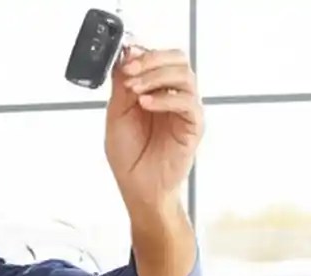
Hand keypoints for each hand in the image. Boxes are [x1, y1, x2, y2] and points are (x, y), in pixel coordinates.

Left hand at [104, 47, 203, 209]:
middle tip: (131, 70)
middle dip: (152, 60)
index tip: (125, 59)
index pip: (158, 58)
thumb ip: (122, 87)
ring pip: (184, 76)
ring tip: (135, 89)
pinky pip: (188, 102)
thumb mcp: (117, 115)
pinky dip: (166, 98)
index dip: (143, 54)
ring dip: (157, 77)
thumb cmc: (129, 156)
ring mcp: (185, 109)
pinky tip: (146, 104)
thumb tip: (125, 57)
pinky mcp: (193, 125)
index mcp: (155, 90)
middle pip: (177, 60)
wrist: (138, 187)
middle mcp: (173, 95)